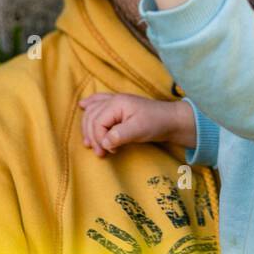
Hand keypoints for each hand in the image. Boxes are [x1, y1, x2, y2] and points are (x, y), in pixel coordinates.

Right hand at [78, 93, 196, 155]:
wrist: (171, 120)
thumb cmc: (156, 123)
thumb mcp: (139, 130)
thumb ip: (120, 135)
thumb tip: (104, 142)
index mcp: (117, 103)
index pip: (97, 122)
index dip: (99, 139)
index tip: (108, 151)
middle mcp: (113, 100)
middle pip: (91, 117)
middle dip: (92, 136)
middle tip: (100, 153)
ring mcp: (115, 101)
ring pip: (92, 111)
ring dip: (88, 127)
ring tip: (89, 143)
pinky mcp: (118, 106)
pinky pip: (98, 102)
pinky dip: (90, 104)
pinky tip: (83, 105)